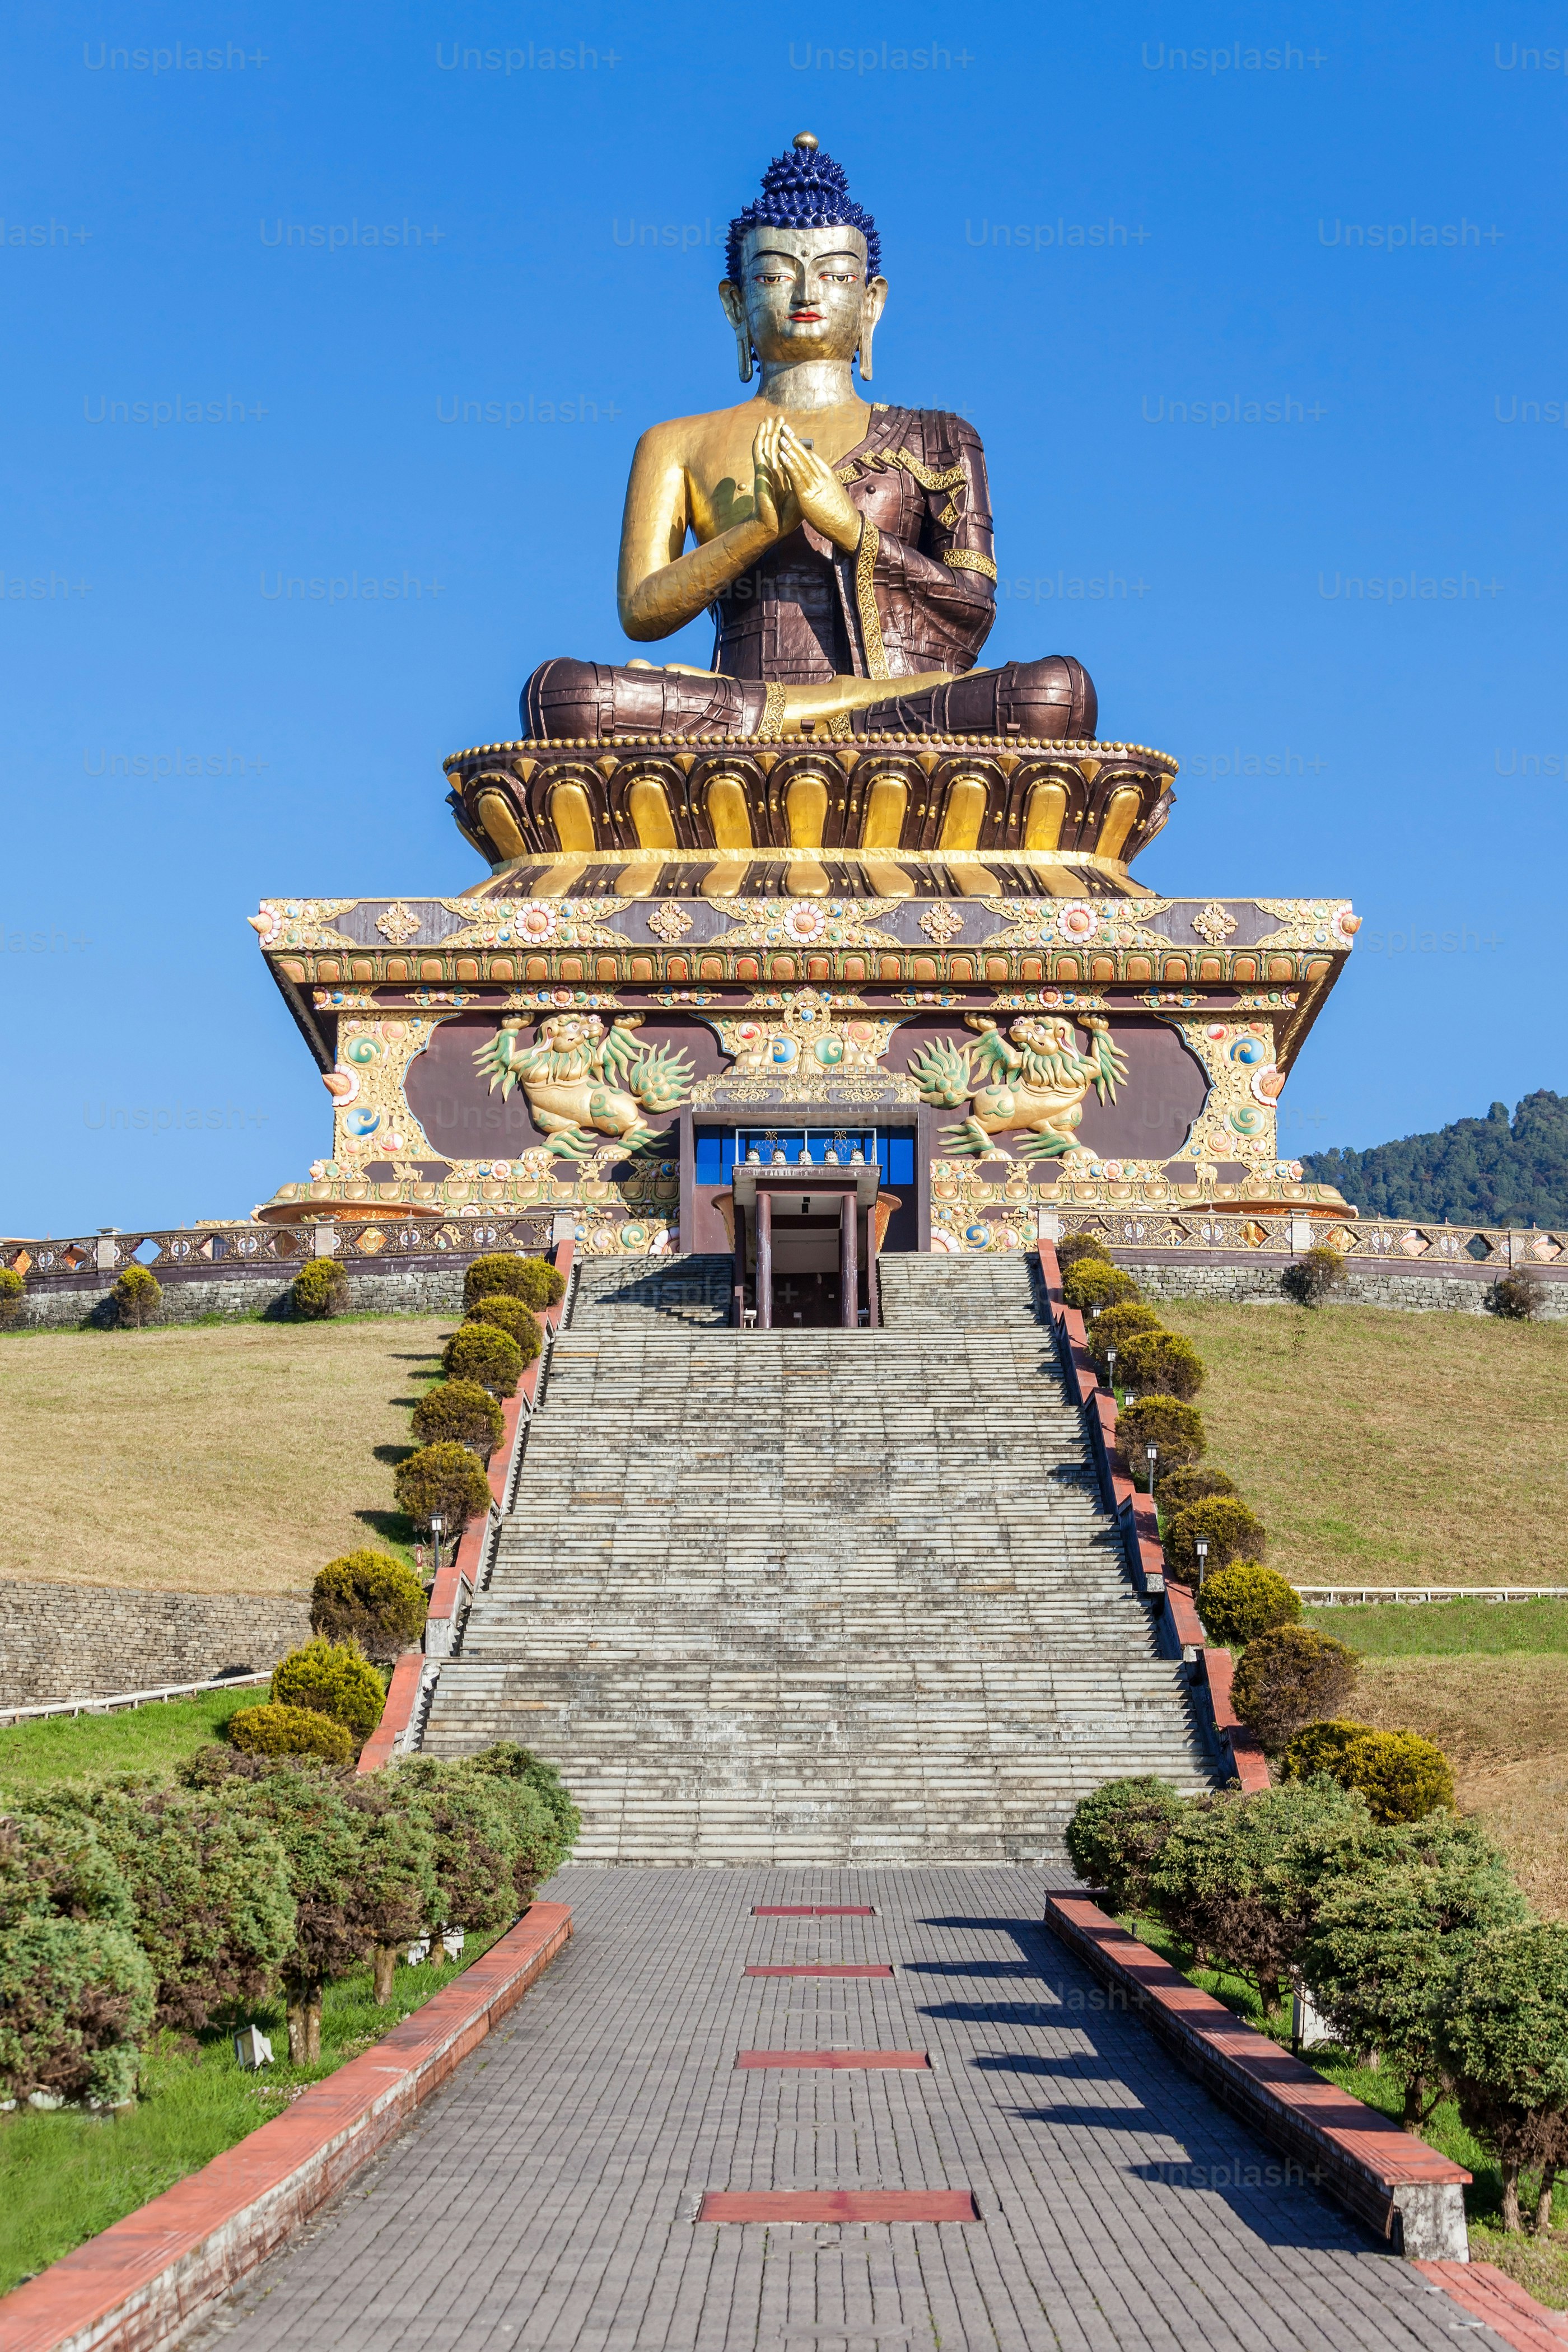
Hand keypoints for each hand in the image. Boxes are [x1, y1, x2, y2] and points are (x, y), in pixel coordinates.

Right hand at [750, 416, 800, 540]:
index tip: (791, 431)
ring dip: (767, 432)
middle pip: (775, 447)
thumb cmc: (788, 515)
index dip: (788, 443)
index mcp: (784, 477)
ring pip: (766, 447)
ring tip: (769, 418)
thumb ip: (805, 482)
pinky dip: (760, 440)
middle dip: (778, 433)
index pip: (785, 455)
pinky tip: (760, 429)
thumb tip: (816, 474)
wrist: (776, 526)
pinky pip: (759, 452)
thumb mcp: (802, 495)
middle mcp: (774, 472)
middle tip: (780, 417)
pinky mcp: (760, 473)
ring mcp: (766, 471)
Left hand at [776, 422, 862, 551]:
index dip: (801, 448)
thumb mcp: (833, 495)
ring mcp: (815, 486)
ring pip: (800, 463)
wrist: (848, 527)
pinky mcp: (807, 496)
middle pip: (806, 455)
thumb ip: (826, 487)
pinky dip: (789, 466)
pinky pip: (797, 477)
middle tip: (784, 428)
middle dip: (794, 441)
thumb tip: (822, 484)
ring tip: (779, 437)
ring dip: (789, 450)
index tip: (792, 438)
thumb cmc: (841, 515)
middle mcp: (821, 477)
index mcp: (827, 476)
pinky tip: (781, 456)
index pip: (813, 458)